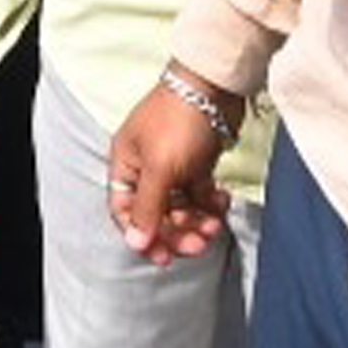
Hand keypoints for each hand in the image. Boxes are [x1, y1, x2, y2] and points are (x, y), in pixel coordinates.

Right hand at [102, 82, 233, 265]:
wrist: (213, 89)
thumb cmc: (178, 123)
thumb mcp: (160, 169)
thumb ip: (147, 209)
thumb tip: (135, 243)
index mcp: (126, 165)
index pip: (126, 212)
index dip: (143, 237)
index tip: (164, 257)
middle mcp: (145, 168)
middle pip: (156, 215)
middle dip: (178, 232)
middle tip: (199, 243)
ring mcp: (171, 166)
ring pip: (181, 208)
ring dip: (198, 221)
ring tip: (215, 222)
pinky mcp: (195, 164)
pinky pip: (199, 195)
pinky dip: (211, 203)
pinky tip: (222, 198)